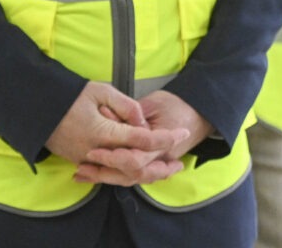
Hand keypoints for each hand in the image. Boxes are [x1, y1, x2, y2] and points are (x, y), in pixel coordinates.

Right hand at [46, 82, 186, 185]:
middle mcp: (97, 152)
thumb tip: (142, 122)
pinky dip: (128, 174)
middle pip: (135, 167)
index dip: (165, 137)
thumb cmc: (70, 95)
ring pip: (123, 176)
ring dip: (147, 174)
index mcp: (103, 132)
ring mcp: (88, 161)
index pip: (141, 140)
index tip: (182, 132)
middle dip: (160, 167)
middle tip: (179, 162)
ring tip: (167, 169)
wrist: (39, 109)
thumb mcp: (100, 91)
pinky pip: (109, 174)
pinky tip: (142, 169)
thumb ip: (126, 106)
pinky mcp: (82, 163)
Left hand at [77, 89, 208, 185]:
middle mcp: (160, 160)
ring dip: (106, 178)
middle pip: (131, 174)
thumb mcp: (155, 102)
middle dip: (106, 172)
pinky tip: (94, 177)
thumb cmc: (178, 105)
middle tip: (83, 167)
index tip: (93, 151)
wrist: (199, 114)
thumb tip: (108, 115)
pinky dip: (114, 176)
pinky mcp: (152, 165)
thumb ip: (133, 113)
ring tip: (82, 174)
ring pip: (130, 179)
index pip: (136, 158)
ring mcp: (157, 165)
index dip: (113, 157)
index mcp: (162, 145)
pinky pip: (132, 176)